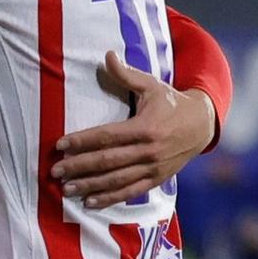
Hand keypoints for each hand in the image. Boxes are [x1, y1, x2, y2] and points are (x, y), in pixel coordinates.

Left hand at [49, 52, 217, 208]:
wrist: (202, 125)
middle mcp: (148, 150)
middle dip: (79, 166)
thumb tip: (107, 55)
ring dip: (90, 186)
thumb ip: (127, 74)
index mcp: (145, 127)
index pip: (107, 136)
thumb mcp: (152, 85)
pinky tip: (89, 203)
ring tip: (66, 189)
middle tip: (55, 171)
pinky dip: (109, 199)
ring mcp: (152, 168)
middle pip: (107, 161)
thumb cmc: (171, 103)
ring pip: (116, 180)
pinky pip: (130, 192)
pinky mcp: (156, 180)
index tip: (60, 145)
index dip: (82, 141)